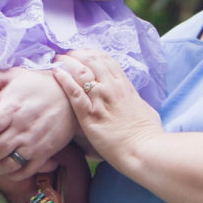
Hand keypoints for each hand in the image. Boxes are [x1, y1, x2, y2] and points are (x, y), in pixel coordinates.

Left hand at [0, 68, 75, 175]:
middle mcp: (23, 127)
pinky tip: (4, 169)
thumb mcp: (11, 75)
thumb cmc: (35, 84)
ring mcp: (35, 141)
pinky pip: (26, 170)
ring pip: (9, 163)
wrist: (70, 94)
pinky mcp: (46, 151)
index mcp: (12, 108)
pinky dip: (12, 175)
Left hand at [52, 48, 160, 167]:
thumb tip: (129, 97)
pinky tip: (55, 73)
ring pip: (80, 72)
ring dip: (66, 63)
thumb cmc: (147, 133)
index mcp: (124, 85)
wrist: (144, 150)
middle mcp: (111, 88)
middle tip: (63, 56)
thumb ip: (132, 98)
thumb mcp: (143, 107)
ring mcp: (100, 100)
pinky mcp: (90, 115)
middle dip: (74, 54)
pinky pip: (74, 93)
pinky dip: (64, 80)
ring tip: (55, 62)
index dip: (89, 53)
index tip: (79, 54)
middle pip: (90, 60)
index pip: (104, 59)